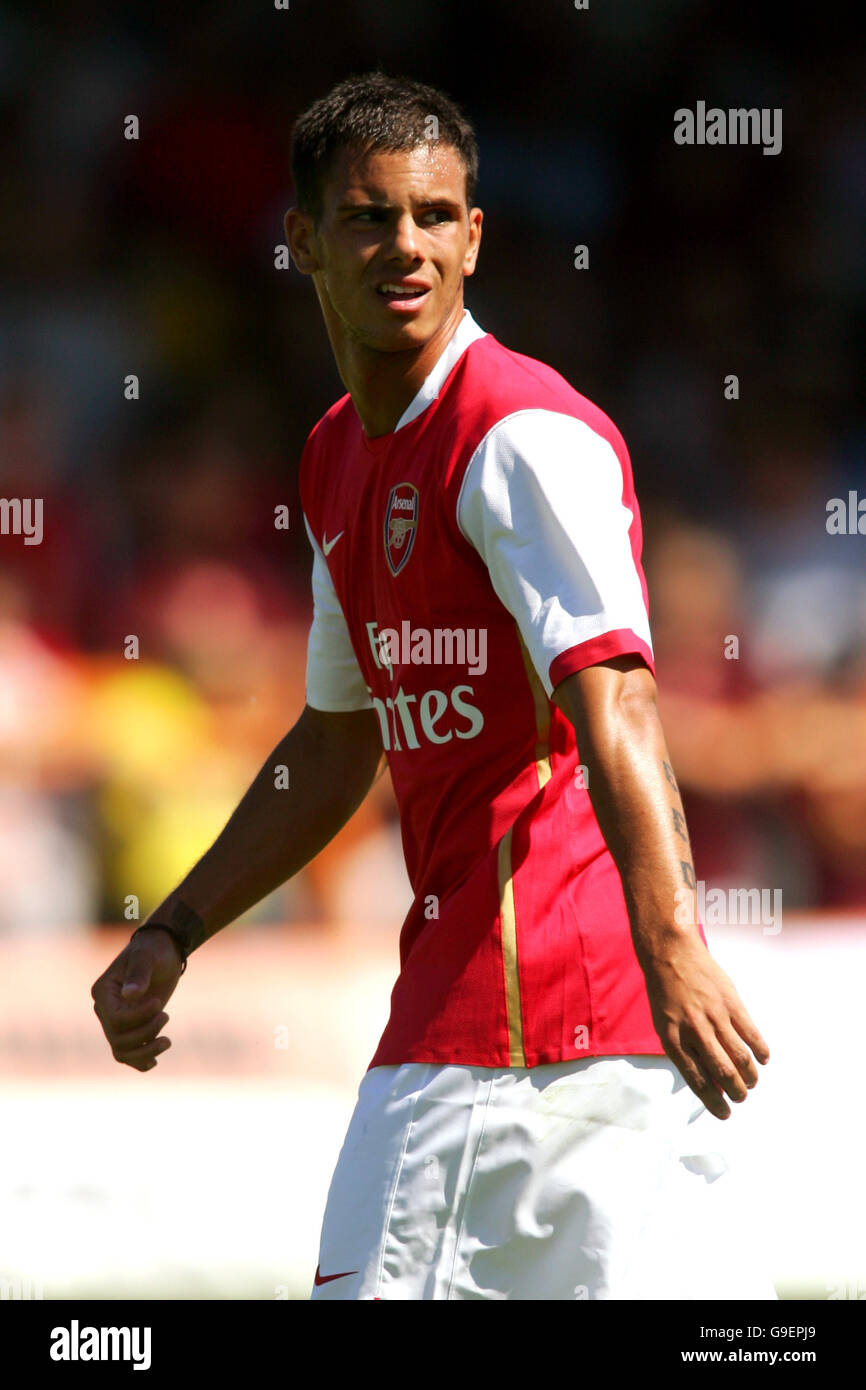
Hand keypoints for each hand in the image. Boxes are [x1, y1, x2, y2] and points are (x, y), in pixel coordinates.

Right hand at [91, 927, 184, 1071]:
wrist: (163, 951)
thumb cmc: (154, 950)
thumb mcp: (147, 957)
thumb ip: (139, 974)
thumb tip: (129, 995)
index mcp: (103, 992)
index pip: (116, 1020)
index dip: (139, 1018)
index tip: (158, 1003)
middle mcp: (105, 1010)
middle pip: (118, 1039)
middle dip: (146, 1033)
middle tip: (166, 1015)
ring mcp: (116, 1021)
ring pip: (121, 1051)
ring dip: (145, 1051)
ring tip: (167, 1041)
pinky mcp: (130, 1027)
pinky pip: (128, 1054)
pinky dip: (140, 1060)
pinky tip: (155, 1060)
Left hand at [640, 938, 769, 1118]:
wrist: (671, 953)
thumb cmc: (665, 993)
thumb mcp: (664, 1024)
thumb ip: (683, 1050)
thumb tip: (708, 1080)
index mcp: (673, 1040)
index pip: (697, 1081)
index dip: (713, 1102)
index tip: (724, 1113)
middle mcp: (694, 1031)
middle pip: (723, 1073)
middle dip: (736, 1092)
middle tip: (741, 1097)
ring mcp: (714, 1017)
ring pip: (740, 1057)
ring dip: (750, 1076)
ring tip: (751, 1083)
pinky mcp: (731, 1003)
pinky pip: (751, 1034)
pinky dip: (760, 1051)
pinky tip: (763, 1060)